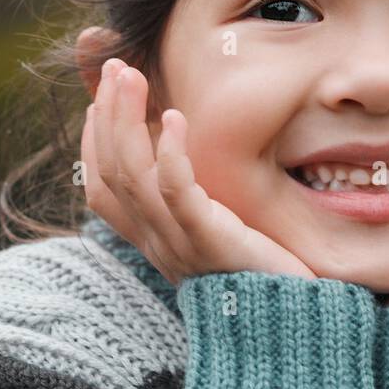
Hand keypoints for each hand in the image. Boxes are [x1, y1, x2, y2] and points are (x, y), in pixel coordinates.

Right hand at [81, 58, 315, 285]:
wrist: (294, 322)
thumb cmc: (267, 273)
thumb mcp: (226, 229)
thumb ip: (204, 200)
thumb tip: (192, 159)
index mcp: (156, 240)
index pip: (102, 189)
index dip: (94, 142)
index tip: (100, 99)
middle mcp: (158, 243)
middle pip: (109, 174)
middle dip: (106, 115)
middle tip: (114, 67)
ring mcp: (179, 243)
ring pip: (132, 175)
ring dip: (126, 120)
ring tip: (131, 76)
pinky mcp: (210, 240)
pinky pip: (176, 192)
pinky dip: (170, 152)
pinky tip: (174, 117)